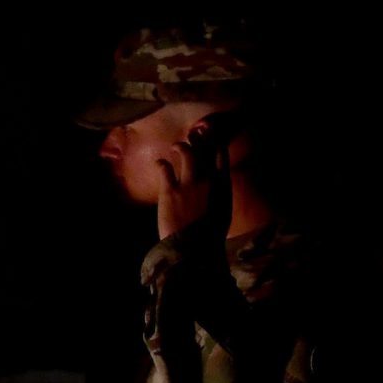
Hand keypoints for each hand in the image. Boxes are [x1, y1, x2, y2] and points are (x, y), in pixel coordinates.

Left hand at [154, 117, 234, 241]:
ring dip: (180, 147)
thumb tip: (216, 186)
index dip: (216, 143)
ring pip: (185, 154)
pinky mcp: (169, 190)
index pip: (221, 155)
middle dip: (199, 139)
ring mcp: (188, 183)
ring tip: (176, 146)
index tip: (212, 137)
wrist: (193, 248)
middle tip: (194, 134)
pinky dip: (161, 164)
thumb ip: (220, 193)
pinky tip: (159, 162)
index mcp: (222, 184)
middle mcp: (207, 178)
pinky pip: (165, 169)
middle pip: (203, 150)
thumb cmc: (209, 235)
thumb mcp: (223, 211)